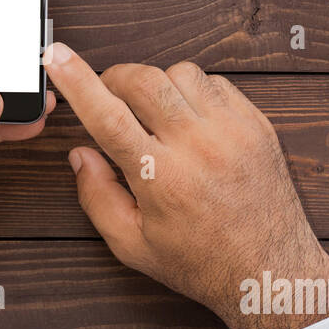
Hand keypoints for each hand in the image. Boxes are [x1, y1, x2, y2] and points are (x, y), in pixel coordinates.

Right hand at [43, 42, 328, 328]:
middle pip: (143, 80)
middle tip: (110, 98)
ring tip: (156, 114)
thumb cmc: (202, 262)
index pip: (107, 116)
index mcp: (162, 178)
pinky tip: (190, 118)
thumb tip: (80, 155)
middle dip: (115, 79)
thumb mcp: (133, 245)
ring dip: (157, 84)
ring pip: (181, 72)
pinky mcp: (257, 124)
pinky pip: (216, 82)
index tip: (57, 56)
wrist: (272, 272)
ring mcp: (232, 131)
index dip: (76, 81)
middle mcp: (199, 147)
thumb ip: (97, 197)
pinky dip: (194, 90)